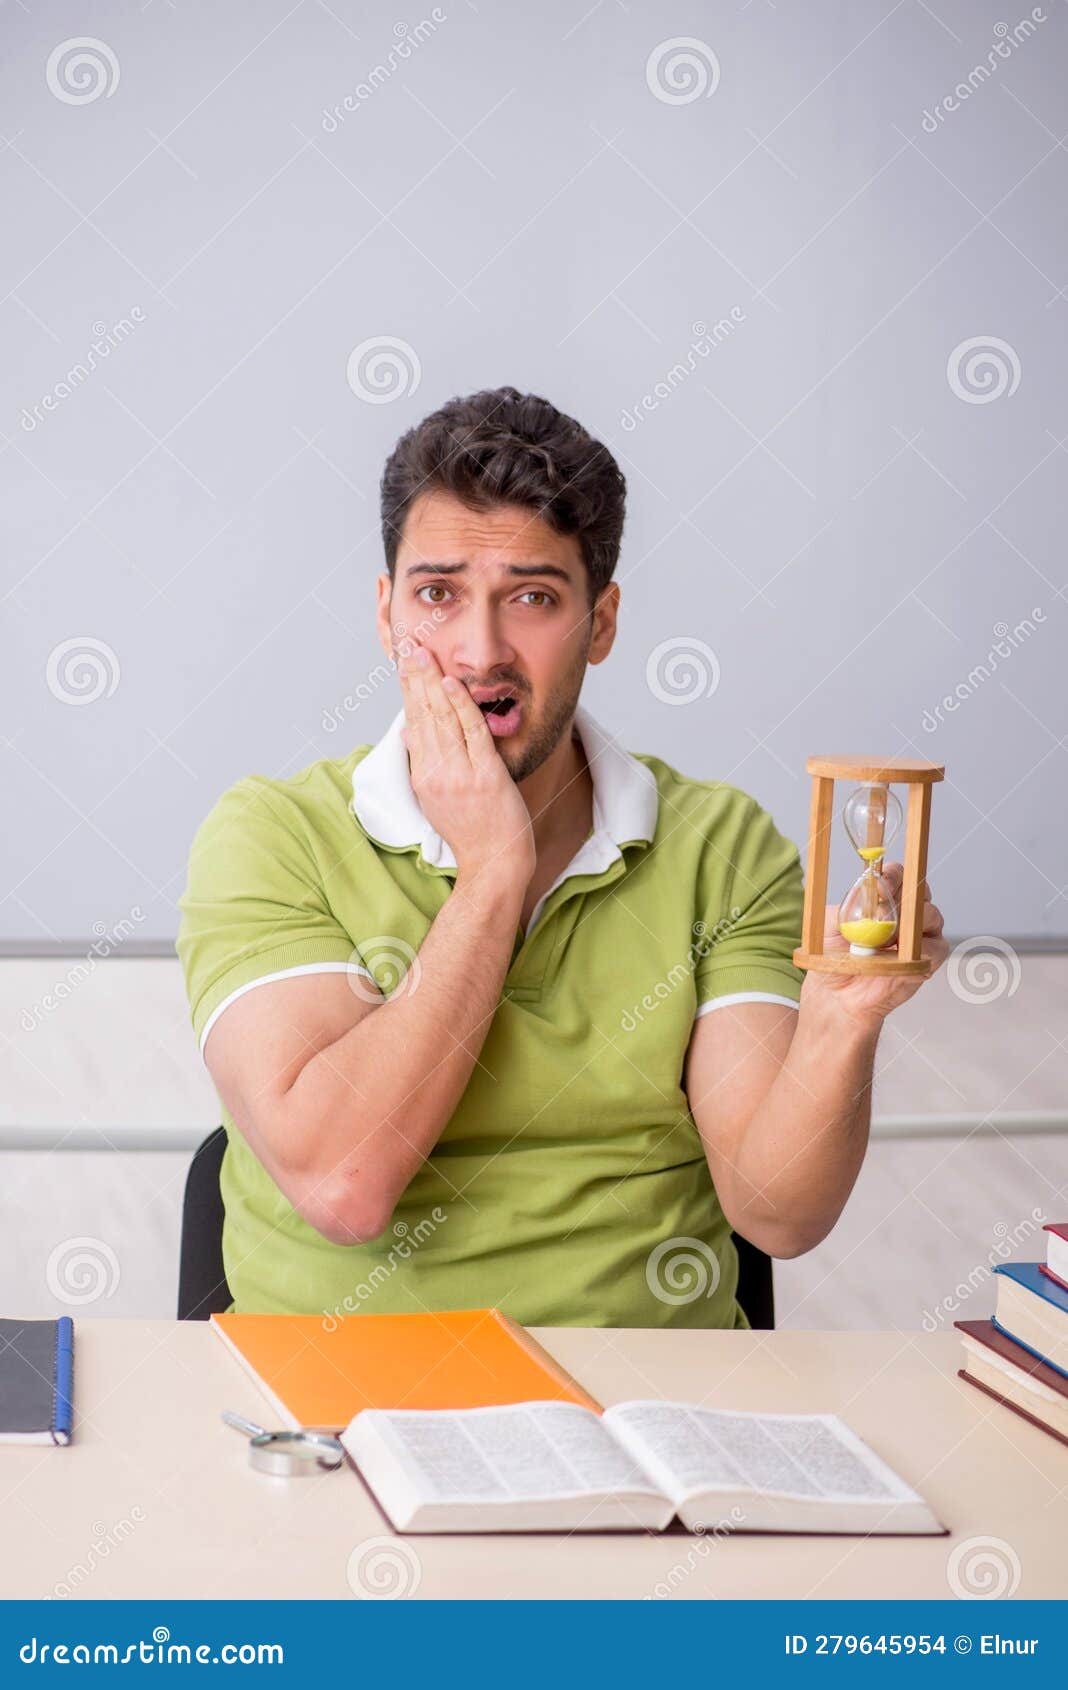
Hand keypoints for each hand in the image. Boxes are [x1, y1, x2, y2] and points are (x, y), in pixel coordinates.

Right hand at [396, 634, 535, 889]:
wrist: (493, 864)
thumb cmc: (472, 832)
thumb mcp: (436, 799)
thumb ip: (424, 763)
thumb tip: (410, 731)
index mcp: (423, 777)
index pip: (413, 724)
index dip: (408, 692)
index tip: (404, 665)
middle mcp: (435, 773)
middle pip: (423, 717)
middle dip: (415, 679)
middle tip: (410, 647)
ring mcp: (459, 775)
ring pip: (443, 720)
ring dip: (433, 683)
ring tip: (425, 655)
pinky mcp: (484, 776)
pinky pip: (471, 733)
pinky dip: (461, 706)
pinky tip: (452, 684)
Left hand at [802, 861, 948, 1032]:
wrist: (839, 993)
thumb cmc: (835, 957)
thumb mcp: (828, 928)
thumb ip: (843, 910)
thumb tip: (863, 899)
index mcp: (884, 897)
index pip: (898, 875)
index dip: (892, 876)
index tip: (879, 886)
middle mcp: (907, 910)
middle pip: (919, 890)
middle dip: (901, 900)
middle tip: (882, 915)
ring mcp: (921, 933)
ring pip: (931, 915)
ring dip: (907, 927)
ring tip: (883, 942)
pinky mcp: (929, 957)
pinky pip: (937, 947)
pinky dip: (920, 950)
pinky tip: (899, 956)